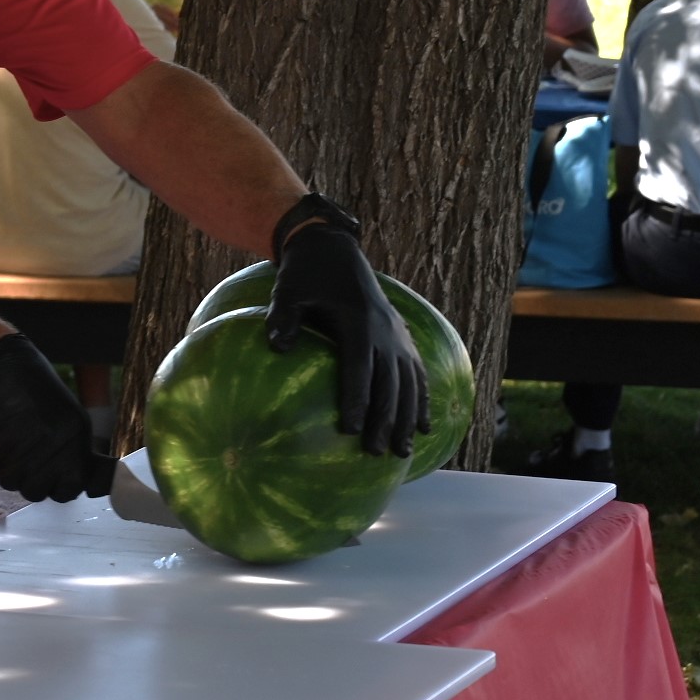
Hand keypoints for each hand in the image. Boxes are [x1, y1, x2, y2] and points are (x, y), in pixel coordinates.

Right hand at [0, 333, 95, 502]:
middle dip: (32, 479)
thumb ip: (74, 452)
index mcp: (73, 442)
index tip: (54, 474)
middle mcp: (47, 452)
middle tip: (27, 455)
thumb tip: (77, 482)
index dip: (60, 485)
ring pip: (11, 483)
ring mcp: (15, 454)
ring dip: (9, 468)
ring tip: (10, 439)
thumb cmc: (35, 388)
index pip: (70, 490)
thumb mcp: (70, 416)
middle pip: (37, 492)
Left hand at [265, 223, 429, 457]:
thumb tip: (275, 347)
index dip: (357, 400)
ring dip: (407, 417)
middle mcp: (383, 330)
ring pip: (409, 382)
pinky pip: (417, 372)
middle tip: (375, 452)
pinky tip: (424, 427)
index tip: (350, 430)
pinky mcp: (401, 335)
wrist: (333, 247)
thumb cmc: (305, 273)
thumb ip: (282, 319)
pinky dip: (422, 399)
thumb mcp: (287, 290)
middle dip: (384, 419)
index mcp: (357, 321)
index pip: (359, 368)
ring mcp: (396, 333)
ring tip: (402, 452)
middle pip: (389, 382)